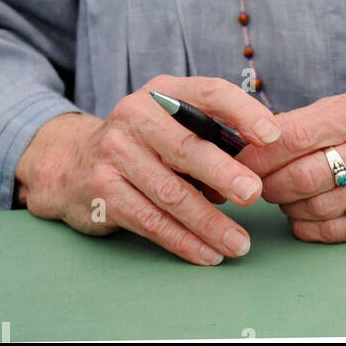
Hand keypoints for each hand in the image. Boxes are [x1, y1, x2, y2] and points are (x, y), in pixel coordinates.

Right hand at [14, 75, 279, 264]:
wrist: (71, 162)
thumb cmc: (144, 142)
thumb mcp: (171, 120)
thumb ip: (211, 131)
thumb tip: (262, 159)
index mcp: (163, 91)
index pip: (209, 93)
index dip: (243, 112)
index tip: (273, 136)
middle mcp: (135, 115)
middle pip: (187, 146)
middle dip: (224, 173)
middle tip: (254, 195)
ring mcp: (114, 153)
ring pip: (170, 193)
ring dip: (209, 223)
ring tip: (238, 243)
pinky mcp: (102, 191)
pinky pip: (151, 221)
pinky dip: (183, 241)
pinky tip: (208, 253)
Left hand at [240, 82, 345, 242]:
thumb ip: (316, 116)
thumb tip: (261, 135)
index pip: (301, 134)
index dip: (262, 149)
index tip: (239, 155)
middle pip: (304, 176)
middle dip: (267, 181)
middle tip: (252, 179)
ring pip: (315, 207)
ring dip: (284, 204)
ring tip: (277, 192)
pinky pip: (335, 230)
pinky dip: (307, 225)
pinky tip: (300, 213)